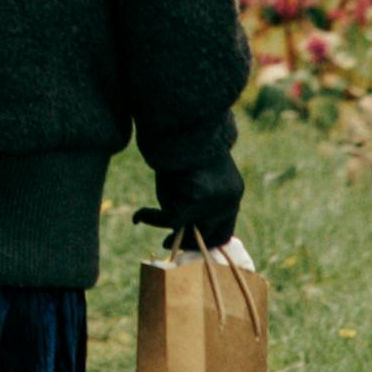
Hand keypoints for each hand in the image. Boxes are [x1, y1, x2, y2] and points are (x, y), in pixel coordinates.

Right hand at [134, 126, 242, 254]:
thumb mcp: (202, 174)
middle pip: (210, 237)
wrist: (186, 128)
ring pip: (187, 230)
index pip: (224, 229)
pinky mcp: (190, 206)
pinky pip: (166, 220)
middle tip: (170, 243)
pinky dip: (149, 218)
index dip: (206, 239)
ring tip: (163, 241)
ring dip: (174, 236)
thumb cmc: (190, 145)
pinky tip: (138, 217)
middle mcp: (228, 203)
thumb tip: (183, 224)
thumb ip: (201, 197)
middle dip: (190, 243)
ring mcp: (210, 206)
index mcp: (234, 193)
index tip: (191, 240)